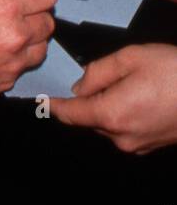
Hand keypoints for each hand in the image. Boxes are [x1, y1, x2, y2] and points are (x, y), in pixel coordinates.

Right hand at [0, 0, 56, 99]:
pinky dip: (17, 59)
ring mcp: (14, 61)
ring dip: (31, 39)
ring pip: (41, 47)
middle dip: (35, 14)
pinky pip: (24, 66)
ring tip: (9, 35)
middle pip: (48, 22)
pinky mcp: (8, 81)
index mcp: (7, 7)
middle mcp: (17, 35)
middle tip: (15, 14)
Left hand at [51, 44, 176, 153]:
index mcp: (111, 115)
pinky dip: (123, 114)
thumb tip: (80, 87)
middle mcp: (122, 137)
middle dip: (87, 99)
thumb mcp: (131, 58)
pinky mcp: (152, 146)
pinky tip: (141, 96)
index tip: (41, 101)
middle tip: (103, 76)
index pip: (71, 114)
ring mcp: (139, 145)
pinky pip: (125, 129)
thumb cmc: (174, 71)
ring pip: (107, 124)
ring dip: (106, 106)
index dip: (53, 106)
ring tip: (129, 83)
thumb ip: (98, 72)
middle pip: (89, 118)